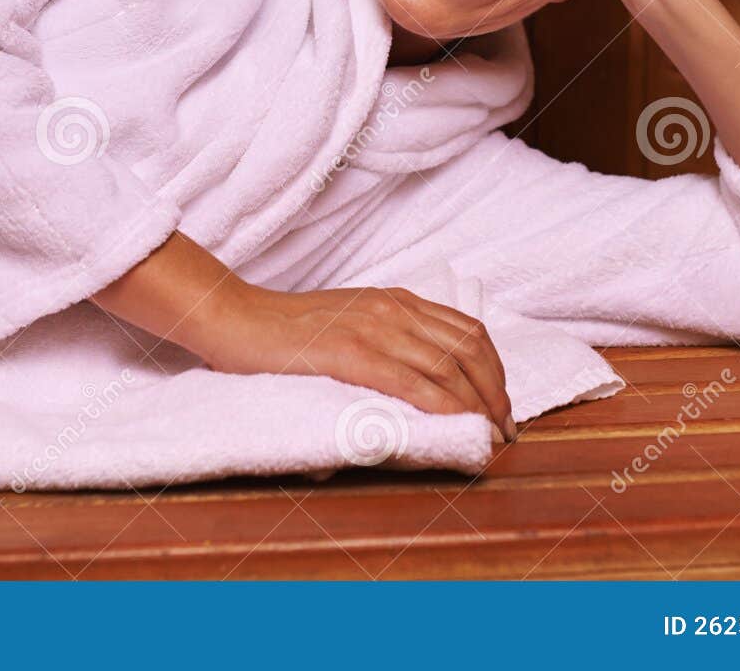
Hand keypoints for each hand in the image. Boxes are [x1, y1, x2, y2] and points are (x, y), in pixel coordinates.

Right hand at [192, 280, 516, 440]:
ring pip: (449, 368)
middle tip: (503, 430)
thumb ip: (384, 339)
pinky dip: (444, 408)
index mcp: (395, 300)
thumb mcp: (349, 321)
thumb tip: (419, 380)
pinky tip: (456, 428)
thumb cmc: (285, 329)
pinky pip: (413, 383)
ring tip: (487, 438)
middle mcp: (393, 309)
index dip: (495, 371)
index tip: (500, 405)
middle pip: (471, 348)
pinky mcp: (350, 354)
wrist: (236, 318)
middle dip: (496, 393)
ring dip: (478, 406)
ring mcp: (372, 329)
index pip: (468, 331)